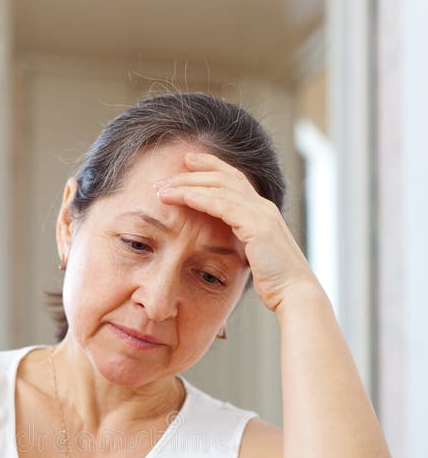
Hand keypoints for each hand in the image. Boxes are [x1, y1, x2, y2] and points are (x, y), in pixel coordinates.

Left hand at [156, 151, 320, 312]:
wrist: (295, 294)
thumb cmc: (275, 283)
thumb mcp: (253, 258)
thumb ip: (240, 245)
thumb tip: (224, 248)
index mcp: (261, 212)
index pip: (233, 179)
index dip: (210, 167)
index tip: (186, 163)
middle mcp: (263, 207)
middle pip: (224, 177)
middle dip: (193, 172)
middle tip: (165, 175)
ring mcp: (261, 214)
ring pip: (219, 188)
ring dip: (188, 185)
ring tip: (162, 189)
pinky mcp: (258, 226)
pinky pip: (224, 205)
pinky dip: (201, 198)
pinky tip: (182, 197)